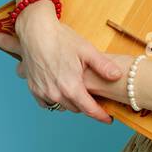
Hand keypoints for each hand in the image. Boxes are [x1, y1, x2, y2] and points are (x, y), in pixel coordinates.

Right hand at [0, 19, 122, 122]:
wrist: (35, 31)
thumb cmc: (61, 39)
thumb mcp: (87, 50)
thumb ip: (103, 66)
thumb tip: (118, 76)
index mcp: (71, 87)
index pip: (89, 110)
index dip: (100, 116)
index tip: (108, 119)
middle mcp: (55, 93)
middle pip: (77, 109)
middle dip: (86, 106)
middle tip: (94, 98)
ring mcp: (42, 92)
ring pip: (62, 106)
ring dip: (71, 103)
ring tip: (78, 93)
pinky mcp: (33, 88)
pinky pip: (46, 103)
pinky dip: (55, 100)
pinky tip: (60, 91)